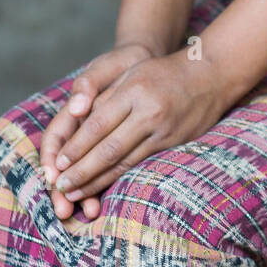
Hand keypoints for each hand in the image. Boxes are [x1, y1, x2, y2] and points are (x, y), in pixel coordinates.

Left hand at [47, 48, 225, 209]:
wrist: (209, 75)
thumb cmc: (163, 72)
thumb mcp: (132, 73)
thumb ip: (105, 98)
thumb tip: (75, 125)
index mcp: (134, 90)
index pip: (98, 125)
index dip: (76, 147)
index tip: (57, 163)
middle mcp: (149, 112)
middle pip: (109, 149)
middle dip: (82, 171)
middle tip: (60, 187)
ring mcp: (163, 131)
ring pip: (124, 162)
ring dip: (97, 181)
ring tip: (75, 193)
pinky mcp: (174, 144)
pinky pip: (141, 164)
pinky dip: (119, 177)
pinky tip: (104, 185)